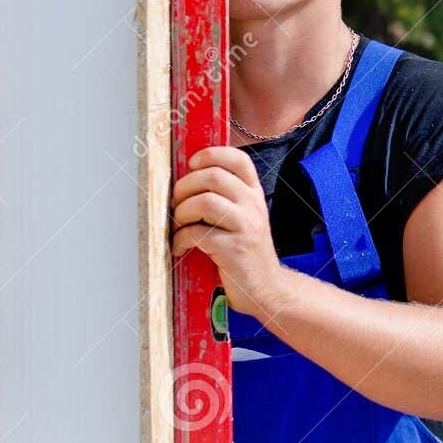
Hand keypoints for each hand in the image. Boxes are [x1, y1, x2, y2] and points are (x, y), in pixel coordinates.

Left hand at [171, 146, 287, 318]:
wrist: (266, 288)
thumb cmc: (245, 252)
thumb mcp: (244, 218)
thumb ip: (227, 198)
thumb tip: (187, 181)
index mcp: (254, 193)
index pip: (238, 159)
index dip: (211, 155)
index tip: (192, 165)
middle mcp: (253, 205)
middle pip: (214, 176)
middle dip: (184, 187)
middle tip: (176, 203)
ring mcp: (246, 226)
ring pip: (205, 201)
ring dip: (181, 213)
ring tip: (177, 226)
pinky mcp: (235, 249)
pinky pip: (198, 234)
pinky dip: (180, 239)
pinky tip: (180, 247)